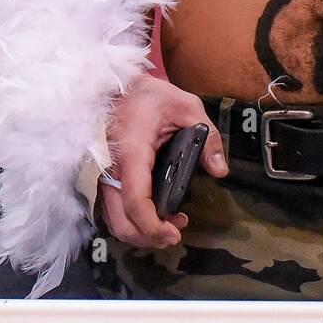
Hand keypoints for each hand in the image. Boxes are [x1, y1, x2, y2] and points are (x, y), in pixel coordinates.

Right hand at [100, 75, 227, 248]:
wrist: (117, 86)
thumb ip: (207, 136)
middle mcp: (109, 169)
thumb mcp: (186, 106)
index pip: (135, 200)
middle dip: (147, 236)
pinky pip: (110, 207)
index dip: (152, 225)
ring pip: (112, 218)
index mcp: (131, 152)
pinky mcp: (101, 176)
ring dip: (138, 231)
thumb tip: (221, 170)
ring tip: (168, 226)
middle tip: (175, 235)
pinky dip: (128, 219)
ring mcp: (101, 174)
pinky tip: (151, 214)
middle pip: (120, 220)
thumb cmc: (150, 95)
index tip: (174, 233)